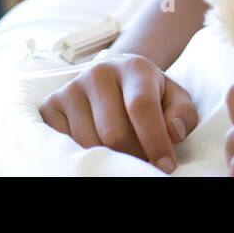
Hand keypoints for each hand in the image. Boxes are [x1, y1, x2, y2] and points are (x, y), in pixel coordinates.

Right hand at [38, 52, 200, 173]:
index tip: (166, 165)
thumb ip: (183, 114)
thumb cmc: (148, 93)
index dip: (155, 141)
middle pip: (114, 132)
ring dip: (110, 157)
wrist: (114, 76)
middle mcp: (99, 73)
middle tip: (144, 160)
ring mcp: (71, 88)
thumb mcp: (174, 98)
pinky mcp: (50, 105)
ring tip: (123, 151)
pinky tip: (98, 147)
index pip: (141, 107)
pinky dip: (83, 154)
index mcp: (133, 67)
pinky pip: (64, 144)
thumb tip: (173, 133)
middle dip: (134, 155)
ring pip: (89, 143)